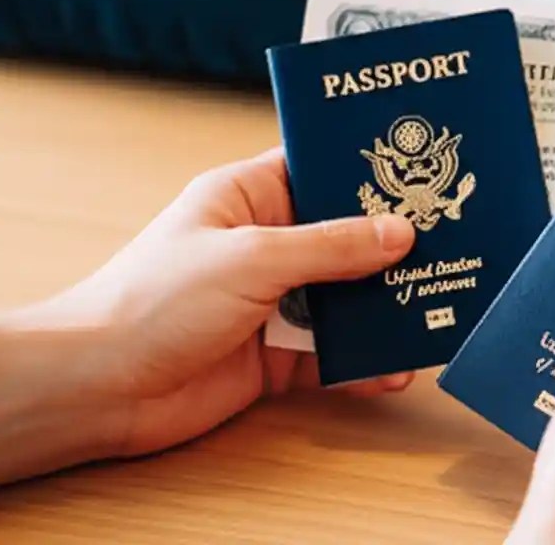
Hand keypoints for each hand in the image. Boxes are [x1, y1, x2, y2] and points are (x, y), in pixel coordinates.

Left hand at [0, 147, 416, 481]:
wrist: (101, 387)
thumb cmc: (151, 300)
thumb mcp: (253, 257)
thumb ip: (332, 246)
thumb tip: (400, 233)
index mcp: (248, 197)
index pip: (317, 167)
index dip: (366, 167)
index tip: (422, 166)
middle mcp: (266, 244)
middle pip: (346, 236)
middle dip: (394, 244)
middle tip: (453, 240)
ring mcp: (274, 302)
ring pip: (348, 297)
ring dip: (386, 307)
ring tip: (435, 306)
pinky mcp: (278, 356)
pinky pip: (336, 354)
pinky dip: (365, 361)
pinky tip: (394, 366)